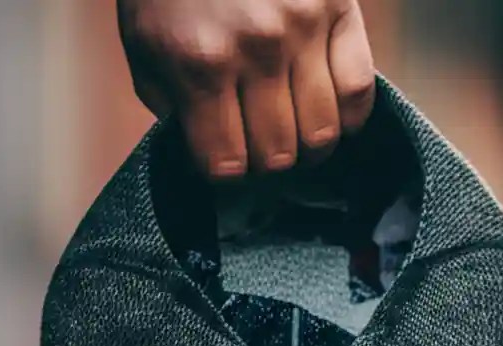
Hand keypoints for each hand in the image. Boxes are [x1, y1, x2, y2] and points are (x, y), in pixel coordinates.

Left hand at [118, 0, 376, 179]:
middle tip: (261, 151)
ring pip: (322, 132)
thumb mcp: (143, 43)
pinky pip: (360, 90)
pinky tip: (332, 116)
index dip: (226, 173)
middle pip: (279, 154)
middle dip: (267, 162)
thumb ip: (171, 102)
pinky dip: (349, 118)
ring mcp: (304, 31)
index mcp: (199, 62)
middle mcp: (256, 50)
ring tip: (296, 136)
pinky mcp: (340, 12)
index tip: (227, 163)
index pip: (227, 163)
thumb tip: (212, 152)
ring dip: (308, 147)